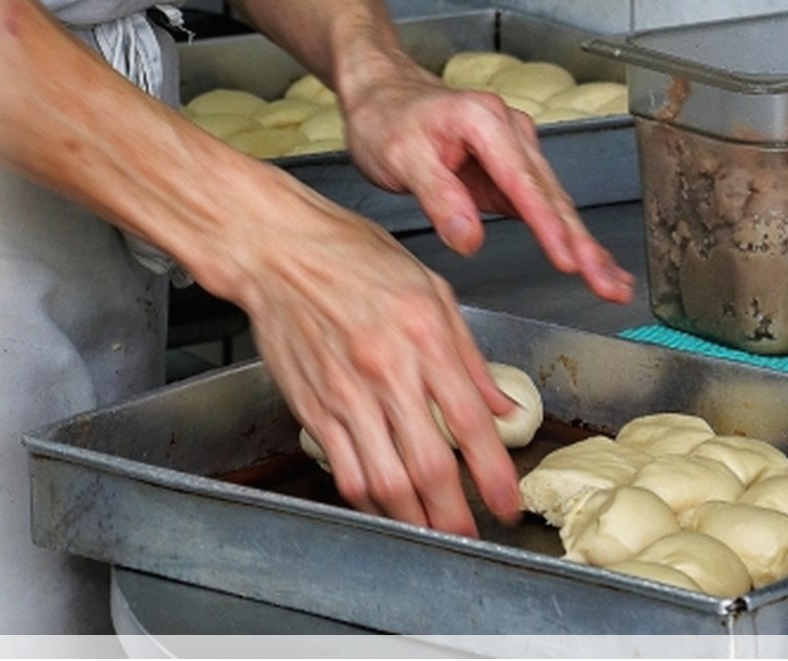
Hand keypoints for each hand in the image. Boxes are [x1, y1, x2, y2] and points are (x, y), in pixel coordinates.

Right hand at [229, 171, 520, 535]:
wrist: (280, 252)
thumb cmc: (352, 255)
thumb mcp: (429, 286)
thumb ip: (468, 353)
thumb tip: (499, 406)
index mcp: (424, 332)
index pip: (469, 420)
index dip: (493, 473)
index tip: (507, 501)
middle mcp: (386, 368)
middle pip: (428, 465)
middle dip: (455, 516)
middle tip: (470, 536)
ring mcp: (346, 393)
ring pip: (385, 482)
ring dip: (413, 521)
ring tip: (432, 532)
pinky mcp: (313, 408)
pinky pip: (345, 472)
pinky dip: (370, 501)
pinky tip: (387, 506)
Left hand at [337, 52, 634, 303]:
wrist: (382, 94)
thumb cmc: (387, 118)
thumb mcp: (401, 157)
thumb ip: (439, 197)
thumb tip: (469, 239)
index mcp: (484, 121)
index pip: (523, 182)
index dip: (549, 226)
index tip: (570, 261)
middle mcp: (509, 130)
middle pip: (551, 194)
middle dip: (583, 242)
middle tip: (609, 284)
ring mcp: (514, 148)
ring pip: (554, 201)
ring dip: (584, 243)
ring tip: (612, 283)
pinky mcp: (510, 169)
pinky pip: (542, 204)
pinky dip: (566, 233)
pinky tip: (587, 259)